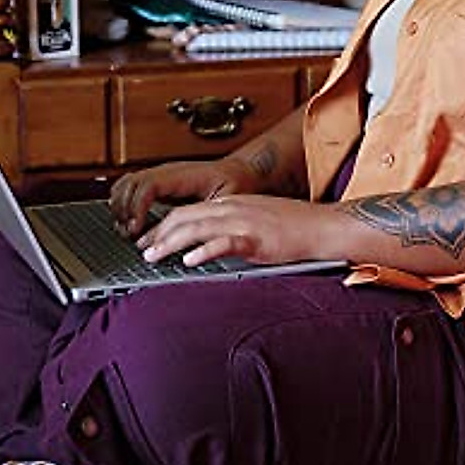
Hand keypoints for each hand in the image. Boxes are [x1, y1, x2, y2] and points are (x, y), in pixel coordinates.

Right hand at [109, 157, 262, 236]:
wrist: (238, 172)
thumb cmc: (234, 185)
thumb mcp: (226, 201)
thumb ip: (208, 216)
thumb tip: (191, 234)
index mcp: (182, 175)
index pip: (148, 185)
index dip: (137, 207)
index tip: (136, 228)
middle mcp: (167, 172)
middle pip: (131, 183)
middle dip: (124, 209)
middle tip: (128, 233)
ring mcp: (160, 174)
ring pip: (127, 182)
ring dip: (120, 205)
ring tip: (126, 229)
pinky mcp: (158, 182)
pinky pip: (131, 185)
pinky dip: (123, 200)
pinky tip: (127, 219)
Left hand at [138, 194, 343, 268]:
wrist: (322, 225)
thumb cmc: (293, 226)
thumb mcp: (255, 220)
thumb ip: (231, 227)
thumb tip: (207, 242)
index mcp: (231, 203)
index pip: (188, 210)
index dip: (163, 225)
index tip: (148, 239)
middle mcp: (233, 208)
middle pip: (186, 217)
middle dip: (159, 234)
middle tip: (142, 250)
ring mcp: (244, 221)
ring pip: (198, 228)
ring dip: (171, 243)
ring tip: (153, 256)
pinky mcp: (257, 238)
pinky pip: (225, 243)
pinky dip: (204, 251)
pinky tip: (189, 261)